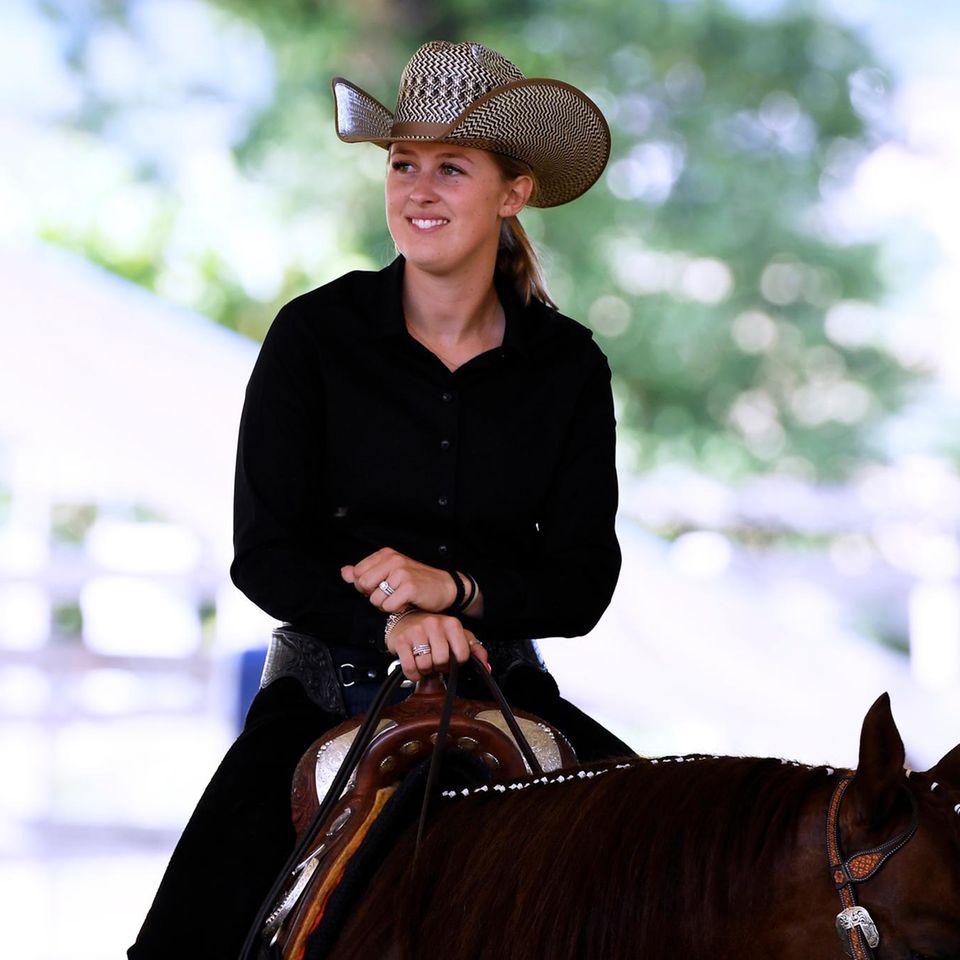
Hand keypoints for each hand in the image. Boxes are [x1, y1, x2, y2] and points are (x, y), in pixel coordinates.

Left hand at [341, 547, 460, 612]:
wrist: (445, 587)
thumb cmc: (416, 582)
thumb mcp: (389, 573)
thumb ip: (364, 573)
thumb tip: (344, 572)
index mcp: (386, 554)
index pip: (357, 574)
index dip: (366, 586)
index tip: (383, 586)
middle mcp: (393, 559)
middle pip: (362, 585)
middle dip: (374, 596)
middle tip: (391, 594)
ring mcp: (401, 572)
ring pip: (374, 599)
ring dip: (385, 605)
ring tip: (401, 598)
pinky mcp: (409, 586)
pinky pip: (388, 606)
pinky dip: (396, 609)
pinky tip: (407, 603)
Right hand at [384, 611, 488, 682]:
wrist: (406, 618)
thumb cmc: (434, 630)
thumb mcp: (457, 635)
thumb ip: (474, 649)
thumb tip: (487, 667)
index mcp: (452, 624)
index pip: (462, 655)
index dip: (456, 664)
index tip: (450, 660)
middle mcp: (435, 624)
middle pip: (442, 661)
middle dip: (439, 667)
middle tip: (435, 662)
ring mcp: (417, 631)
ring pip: (426, 665)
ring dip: (425, 670)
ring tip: (424, 662)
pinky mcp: (402, 640)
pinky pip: (410, 667)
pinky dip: (413, 674)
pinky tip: (414, 668)